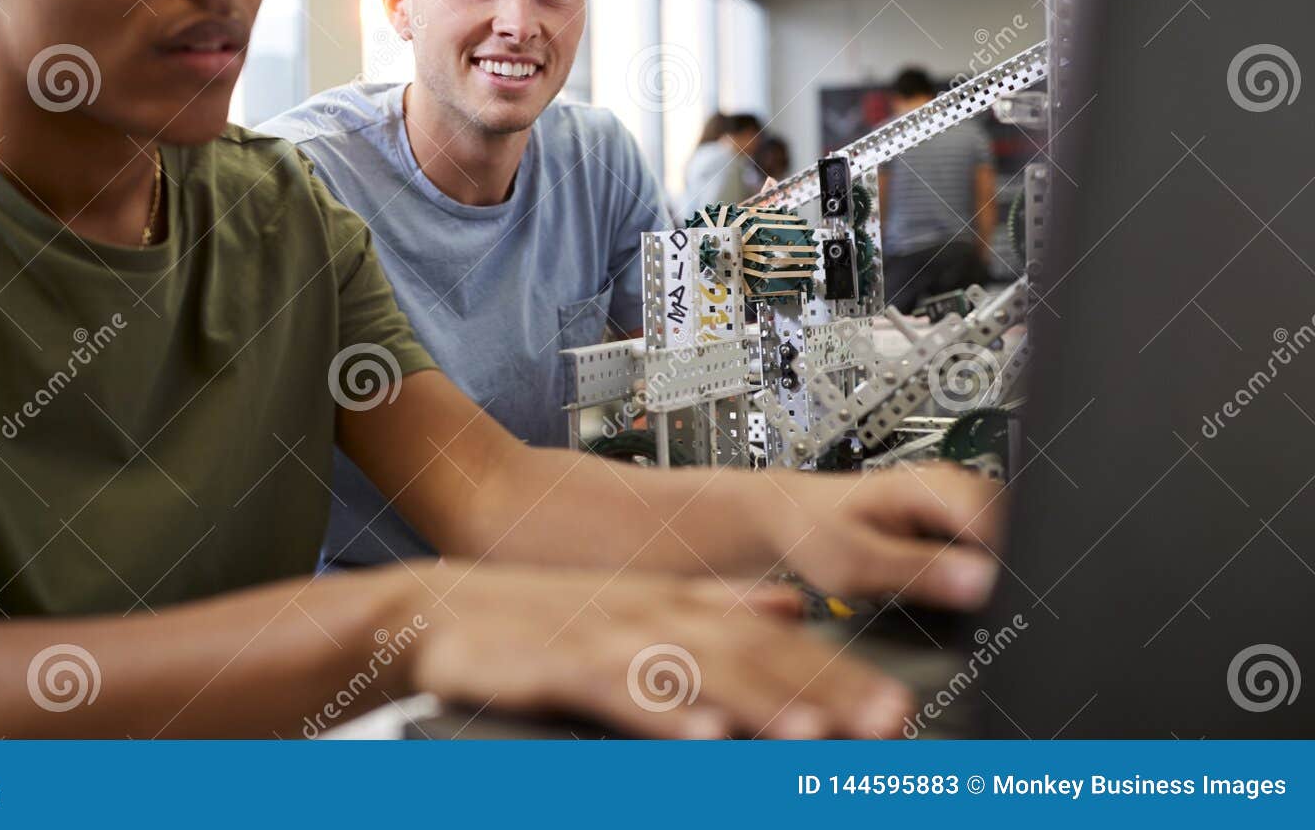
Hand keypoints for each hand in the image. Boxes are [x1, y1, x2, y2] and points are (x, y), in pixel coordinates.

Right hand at [405, 563, 914, 738]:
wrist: (439, 610)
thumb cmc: (544, 617)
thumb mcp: (640, 602)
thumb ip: (718, 601)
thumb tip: (792, 605)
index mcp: (679, 602)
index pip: (775, 635)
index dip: (839, 670)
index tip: (898, 705)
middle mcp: (656, 614)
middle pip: (753, 651)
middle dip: (825, 689)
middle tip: (887, 721)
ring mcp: (610, 637)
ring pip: (699, 668)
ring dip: (762, 701)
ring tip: (818, 733)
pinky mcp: (562, 662)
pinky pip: (621, 688)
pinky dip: (665, 711)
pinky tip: (702, 736)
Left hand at [768, 462, 1001, 607]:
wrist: (790, 519)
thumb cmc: (812, 531)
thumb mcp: (858, 564)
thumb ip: (919, 572)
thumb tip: (980, 581)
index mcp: (927, 486)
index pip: (997, 515)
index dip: (1007, 559)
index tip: (1001, 596)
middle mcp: (945, 484)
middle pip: (1008, 521)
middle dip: (1009, 564)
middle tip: (991, 607)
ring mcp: (949, 499)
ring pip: (1000, 531)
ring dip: (995, 566)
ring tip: (971, 600)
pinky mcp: (947, 516)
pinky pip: (982, 540)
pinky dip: (980, 566)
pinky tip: (962, 590)